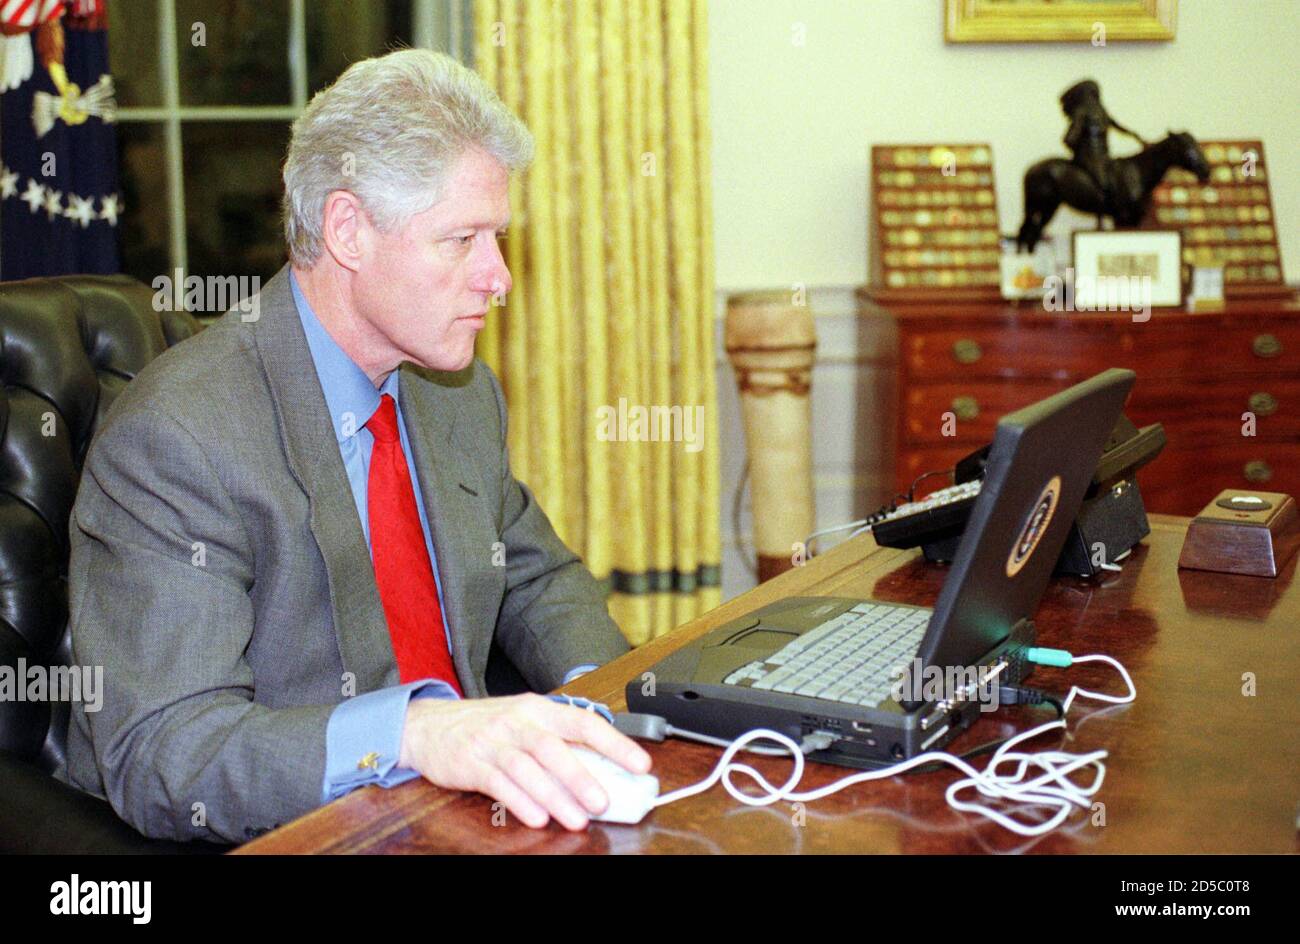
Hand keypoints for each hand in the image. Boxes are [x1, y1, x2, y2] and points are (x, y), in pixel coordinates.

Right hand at [399, 693, 651, 829]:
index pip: (584, 722)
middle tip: (603, 802)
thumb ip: (559, 742)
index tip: (640, 763)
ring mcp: (493, 742)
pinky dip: (520, 801)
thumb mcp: (525, 722)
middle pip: (554, 748)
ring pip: (529, 768)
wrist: (430, 724)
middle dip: (581, 776)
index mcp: (540, 709)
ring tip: (576, 819)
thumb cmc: (489, 725)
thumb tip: (604, 772)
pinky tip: (538, 817)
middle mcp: (518, 722)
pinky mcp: (471, 763)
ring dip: (555, 796)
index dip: (615, 743)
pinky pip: (499, 783)